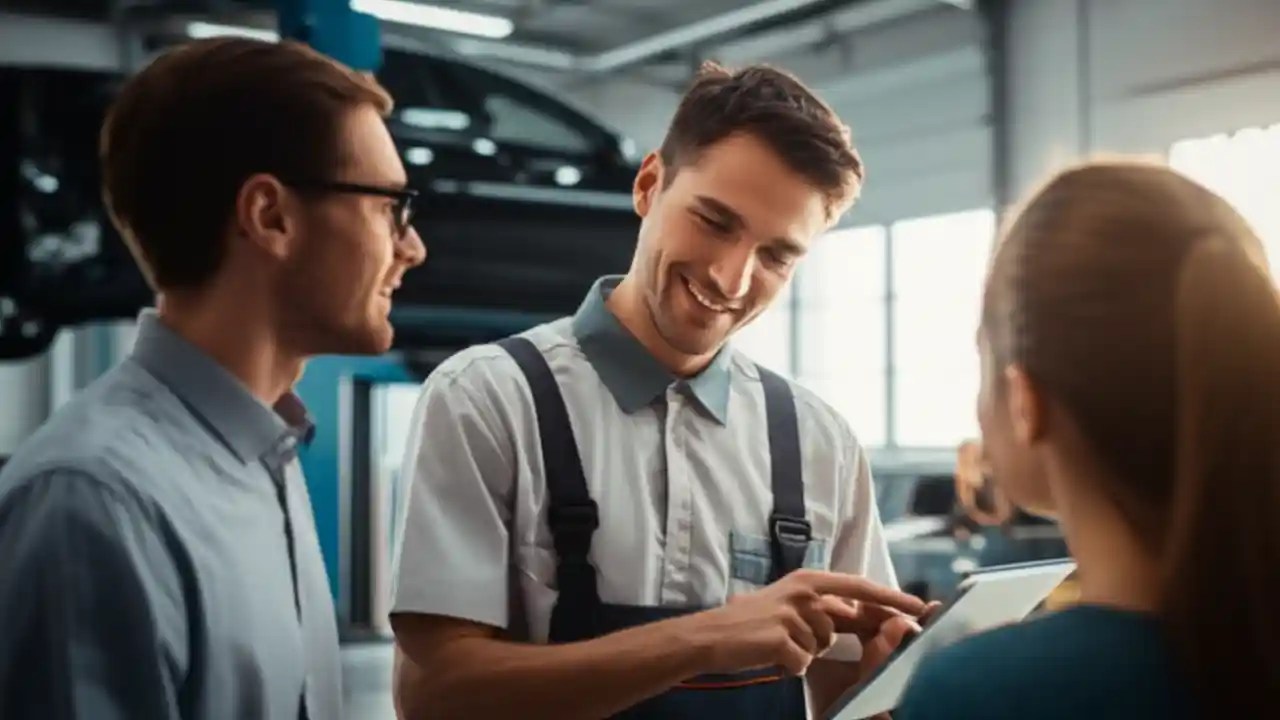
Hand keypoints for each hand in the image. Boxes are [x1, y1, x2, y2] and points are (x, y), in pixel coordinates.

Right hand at [684, 569, 926, 677]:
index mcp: (807, 580)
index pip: (859, 587)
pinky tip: (768, 656)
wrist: (710, 635)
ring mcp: (793, 616)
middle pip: (836, 627)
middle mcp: (803, 593)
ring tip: (771, 644)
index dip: (890, 598)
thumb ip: (818, 605)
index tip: (918, 606)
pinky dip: (788, 666)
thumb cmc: (748, 621)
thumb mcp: (786, 602)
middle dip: (817, 640)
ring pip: (819, 648)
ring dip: (800, 653)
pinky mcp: (783, 640)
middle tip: (784, 638)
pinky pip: (802, 663)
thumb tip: (850, 615)